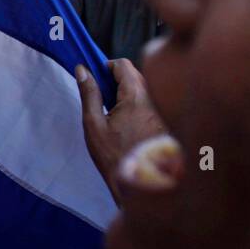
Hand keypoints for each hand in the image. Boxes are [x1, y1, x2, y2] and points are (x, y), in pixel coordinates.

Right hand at [76, 59, 168, 198]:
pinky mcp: (166, 122)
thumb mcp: (94, 124)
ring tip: (115, 113)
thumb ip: (89, 94)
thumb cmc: (114, 156)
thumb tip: (82, 70)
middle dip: (117, 78)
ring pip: (145, 88)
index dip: (106, 66)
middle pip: (136, 74)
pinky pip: (153, 102)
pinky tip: (129, 124)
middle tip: (103, 96)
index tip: (96, 78)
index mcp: (136, 97)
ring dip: (128, 92)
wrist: (140, 184)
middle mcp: (155, 100)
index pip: (123, 65)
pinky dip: (139, 104)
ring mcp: (163, 111)